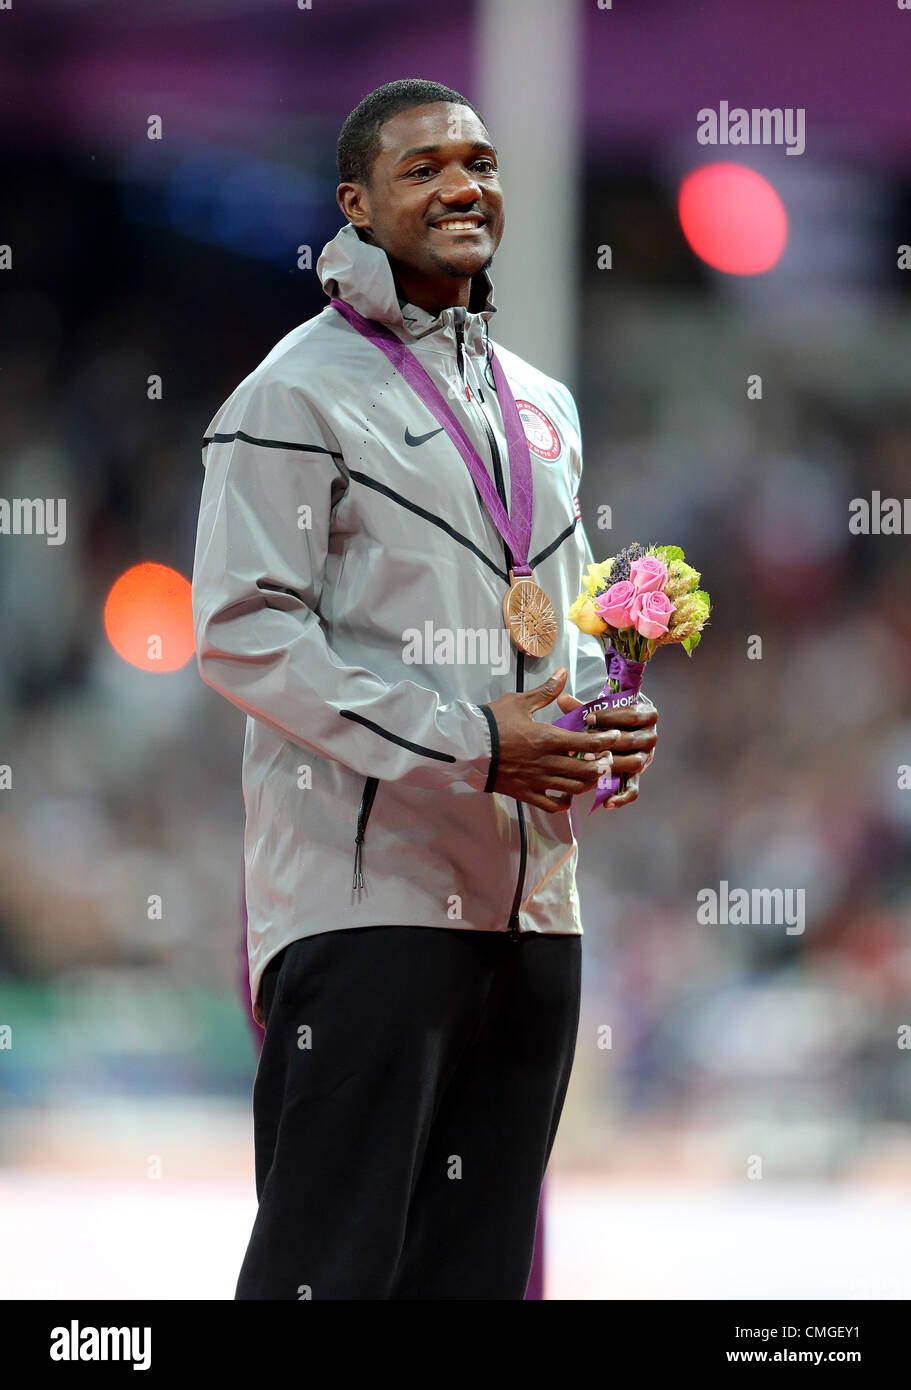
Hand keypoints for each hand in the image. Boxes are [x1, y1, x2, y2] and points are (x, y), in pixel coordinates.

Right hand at [485, 667, 618, 812]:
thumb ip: (545, 691)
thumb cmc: (493, 722)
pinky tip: (568, 795)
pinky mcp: (526, 793)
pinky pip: (551, 804)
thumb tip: (562, 672)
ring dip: (587, 782)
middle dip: (601, 765)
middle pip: (585, 769)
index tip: (615, 738)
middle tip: (607, 759)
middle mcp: (546, 762)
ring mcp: (537, 780)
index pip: (586, 742)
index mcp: (547, 738)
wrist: (467, 746)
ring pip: (573, 787)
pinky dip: (564, 802)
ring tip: (593, 775)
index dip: (605, 741)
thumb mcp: (519, 702)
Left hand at [555, 688, 657, 808]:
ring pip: (636, 763)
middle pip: (633, 740)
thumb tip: (563, 699)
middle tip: (587, 743)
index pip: (633, 715)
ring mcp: (645, 757)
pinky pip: (633, 789)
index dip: (610, 716)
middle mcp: (650, 736)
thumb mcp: (597, 711)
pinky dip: (622, 797)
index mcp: (646, 715)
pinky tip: (607, 802)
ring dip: (614, 764)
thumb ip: (582, 707)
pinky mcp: (637, 776)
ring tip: (593, 764)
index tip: (588, 718)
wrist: (616, 731)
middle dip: (609, 741)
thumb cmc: (607, 718)